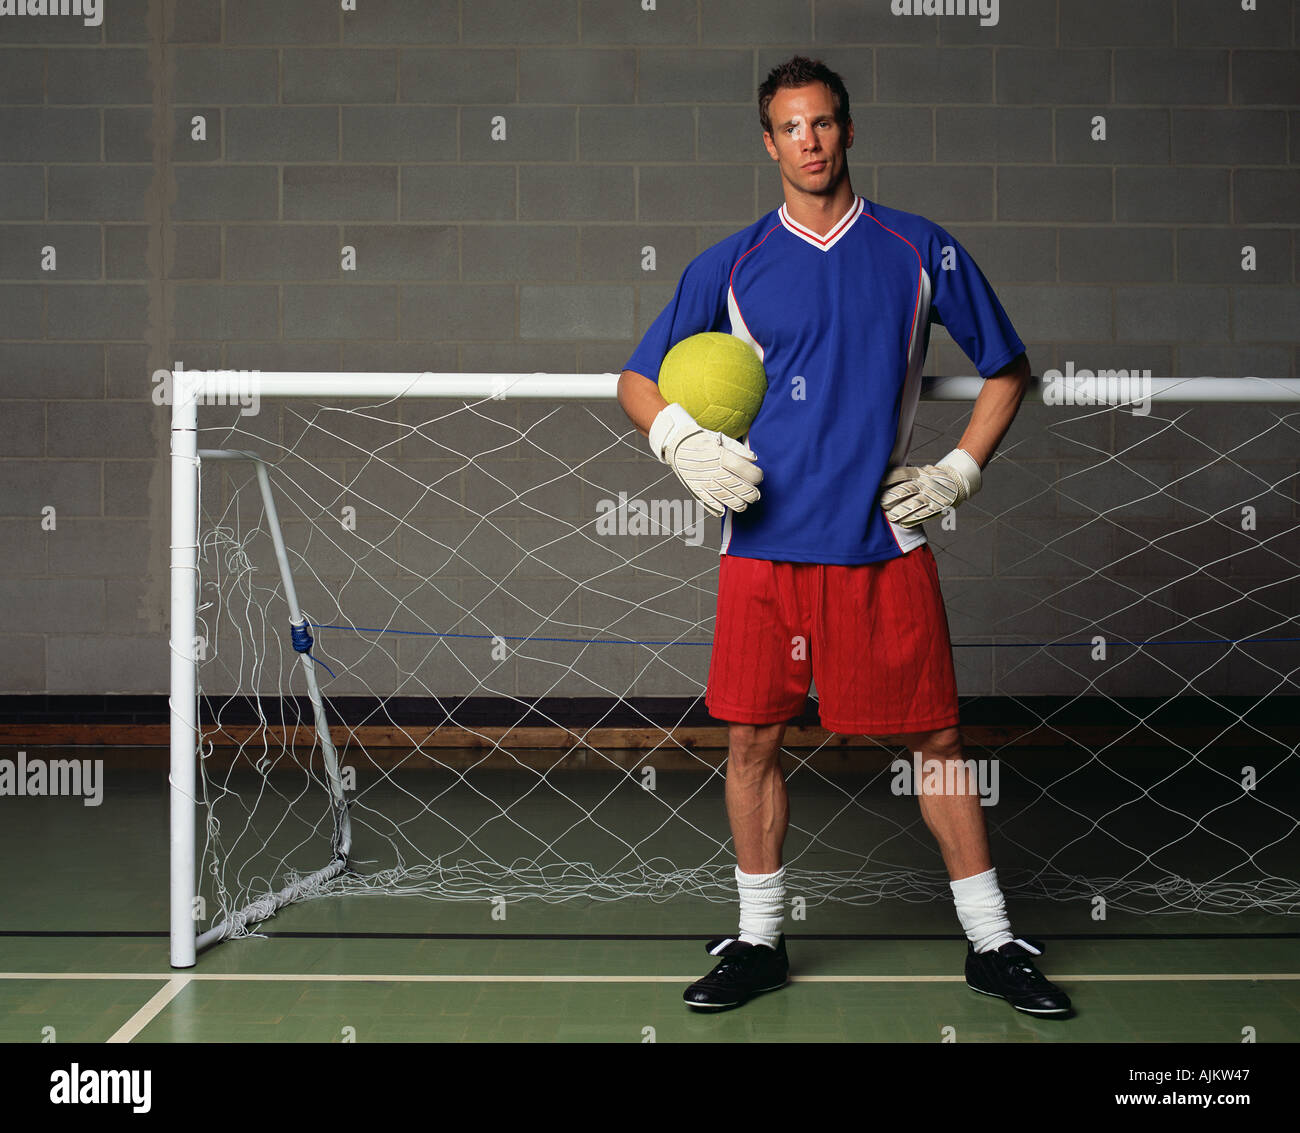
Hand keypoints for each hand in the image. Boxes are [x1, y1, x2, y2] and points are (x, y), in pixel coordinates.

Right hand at [648, 403, 761, 517]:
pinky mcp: (694, 487)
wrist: (677, 441)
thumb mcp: (721, 438)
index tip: (759, 477)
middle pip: (736, 486)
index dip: (755, 475)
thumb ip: (739, 449)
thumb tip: (754, 459)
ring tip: (744, 504)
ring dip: (738, 504)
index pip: (743, 469)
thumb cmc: (702, 440)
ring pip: (725, 497)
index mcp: (720, 455)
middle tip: (756, 495)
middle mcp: (712, 469)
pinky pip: (707, 501)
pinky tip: (724, 510)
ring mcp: (702, 480)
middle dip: (750, 493)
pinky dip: (716, 509)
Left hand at [879, 448, 981, 527]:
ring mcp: (931, 496)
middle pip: (906, 490)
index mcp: (919, 473)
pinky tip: (902, 523)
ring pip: (914, 503)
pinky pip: (924, 514)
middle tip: (882, 503)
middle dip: (892, 497)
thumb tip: (883, 478)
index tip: (877, 485)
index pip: (902, 474)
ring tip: (890, 516)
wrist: (957, 482)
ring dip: (900, 511)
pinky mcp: (937, 507)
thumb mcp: (921, 471)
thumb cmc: (933, 478)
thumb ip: (906, 475)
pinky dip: (912, 519)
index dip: (889, 480)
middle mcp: (925, 484)